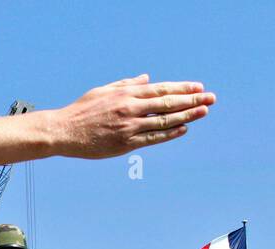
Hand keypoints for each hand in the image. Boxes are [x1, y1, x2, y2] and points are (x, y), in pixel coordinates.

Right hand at [49, 74, 214, 159]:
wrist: (63, 131)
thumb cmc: (81, 110)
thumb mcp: (103, 90)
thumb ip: (127, 84)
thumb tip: (147, 78)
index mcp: (126, 93)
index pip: (161, 89)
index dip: (182, 88)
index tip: (198, 87)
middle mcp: (130, 108)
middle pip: (168, 103)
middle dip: (192, 100)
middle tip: (211, 98)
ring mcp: (129, 127)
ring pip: (164, 120)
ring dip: (187, 116)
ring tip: (204, 112)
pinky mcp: (124, 143)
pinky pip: (152, 138)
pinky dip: (169, 133)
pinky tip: (183, 129)